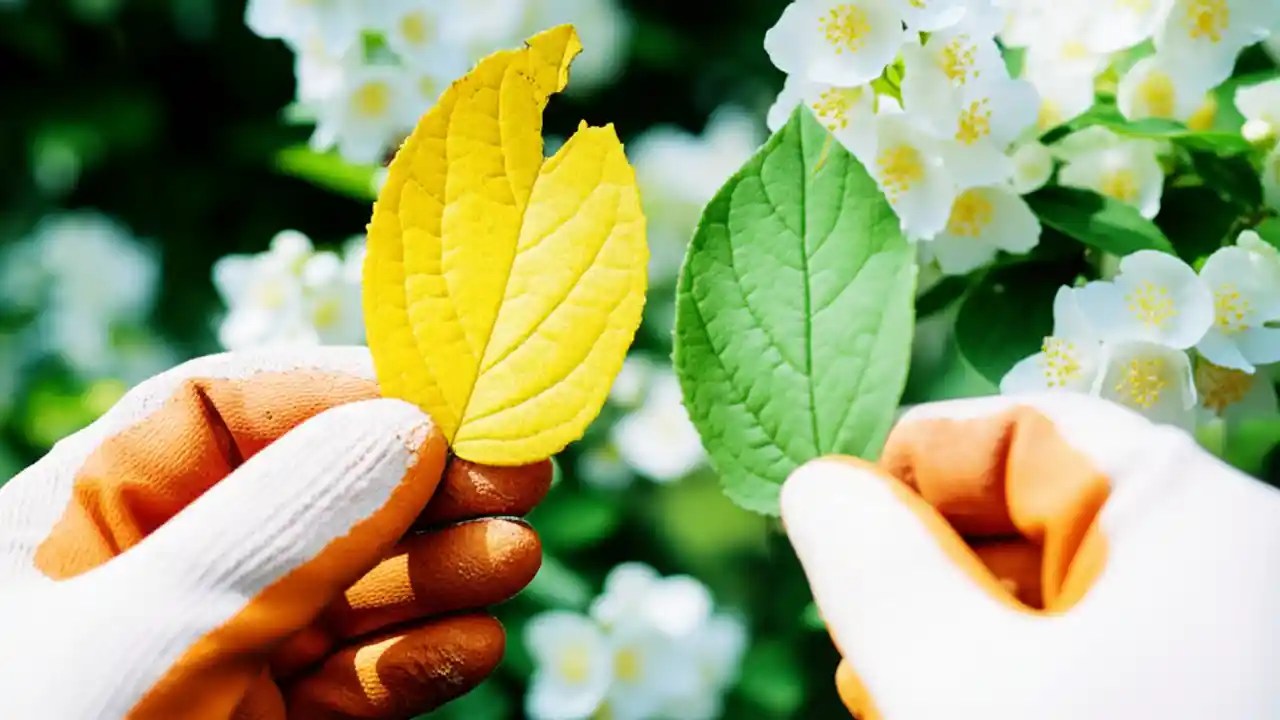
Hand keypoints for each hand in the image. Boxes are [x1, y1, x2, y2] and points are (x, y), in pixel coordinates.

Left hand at [0, 347, 550, 719]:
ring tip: (515, 556)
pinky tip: (473, 644)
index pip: (219, 412)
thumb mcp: (132, 645)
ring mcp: (221, 659)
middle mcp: (161, 577)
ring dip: (439, 572)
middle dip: (416, 484)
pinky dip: (419, 664)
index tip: (444, 398)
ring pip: (351, 589)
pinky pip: (358, 683)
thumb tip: (404, 434)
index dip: (335, 390)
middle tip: (521, 473)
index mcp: (80, 520)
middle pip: (311, 494)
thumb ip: (269, 536)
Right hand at [781, 393, 1279, 718]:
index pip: (1010, 432)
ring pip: (1063, 597)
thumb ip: (876, 569)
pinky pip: (1106, 656)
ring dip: (968, 637)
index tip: (833, 539)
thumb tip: (819, 486)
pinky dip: (1028, 682)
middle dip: (929, 572)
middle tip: (868, 649)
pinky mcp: (1222, 688)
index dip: (903, 473)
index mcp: (1178, 510)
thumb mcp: (962, 685)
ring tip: (906, 698)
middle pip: (1036, 514)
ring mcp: (1231, 633)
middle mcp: (1225, 556)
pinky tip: (977, 714)